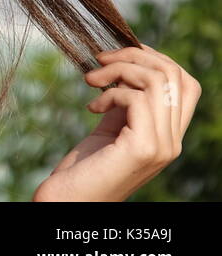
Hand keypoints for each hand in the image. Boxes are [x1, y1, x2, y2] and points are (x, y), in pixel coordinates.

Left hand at [33, 44, 199, 201]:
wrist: (69, 201)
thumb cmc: (85, 166)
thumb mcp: (112, 127)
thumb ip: (126, 103)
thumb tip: (126, 67)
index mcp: (170, 135)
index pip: (186, 84)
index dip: (156, 59)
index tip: (121, 54)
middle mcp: (173, 142)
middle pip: (173, 75)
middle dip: (134, 56)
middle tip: (99, 61)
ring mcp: (162, 146)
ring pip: (156, 81)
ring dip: (117, 70)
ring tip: (90, 81)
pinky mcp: (143, 148)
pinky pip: (136, 98)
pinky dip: (109, 92)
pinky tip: (91, 107)